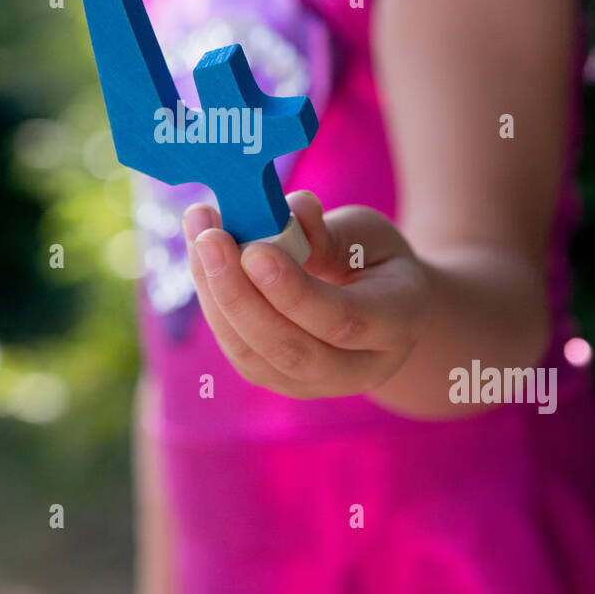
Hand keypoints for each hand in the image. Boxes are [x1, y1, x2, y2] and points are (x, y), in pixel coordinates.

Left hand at [182, 192, 429, 399]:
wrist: (378, 305)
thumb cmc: (374, 259)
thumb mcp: (367, 234)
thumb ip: (328, 231)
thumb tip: (289, 210)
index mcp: (397, 324)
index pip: (342, 321)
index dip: (294, 291)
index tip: (254, 250)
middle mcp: (358, 369)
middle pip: (290, 349)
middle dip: (240, 295)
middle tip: (209, 238)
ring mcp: (314, 383)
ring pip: (253, 354)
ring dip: (215, 294)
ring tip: (198, 234)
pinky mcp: (276, 378)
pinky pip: (237, 348)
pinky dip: (213, 301)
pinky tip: (202, 257)